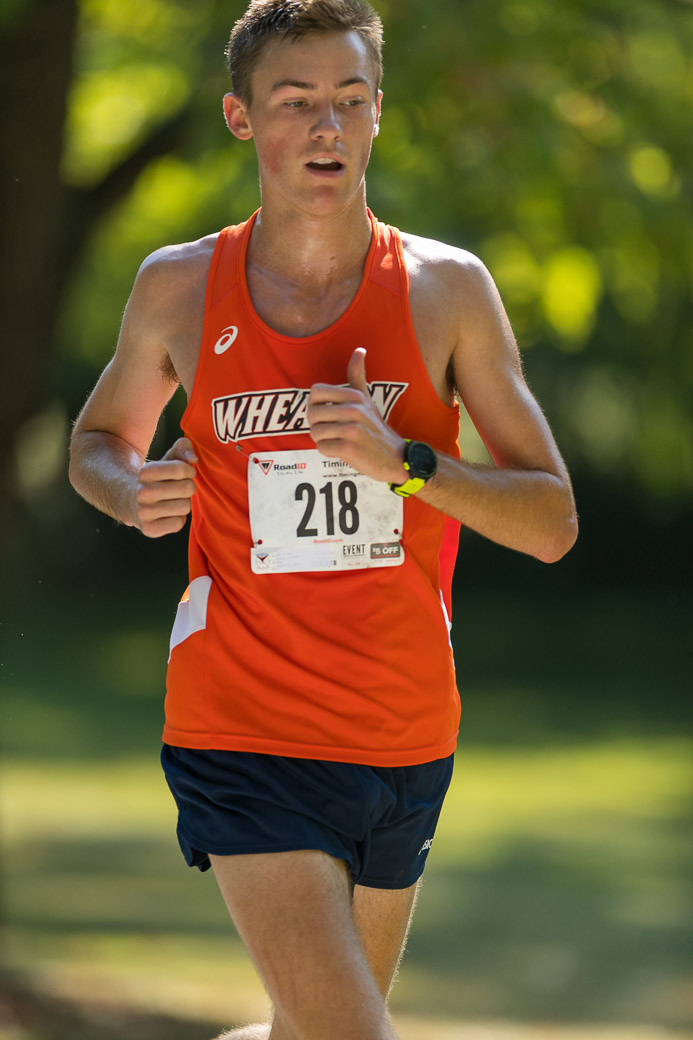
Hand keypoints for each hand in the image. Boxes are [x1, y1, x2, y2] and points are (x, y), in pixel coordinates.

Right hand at [133, 437, 197, 537]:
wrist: (130, 502)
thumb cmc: (156, 479)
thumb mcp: (166, 459)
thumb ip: (182, 449)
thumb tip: (193, 459)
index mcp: (145, 472)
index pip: (181, 469)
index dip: (189, 471)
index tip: (184, 473)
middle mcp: (142, 492)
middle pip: (187, 488)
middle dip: (188, 487)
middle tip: (179, 489)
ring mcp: (144, 512)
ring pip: (185, 507)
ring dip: (183, 503)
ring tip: (172, 501)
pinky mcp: (149, 529)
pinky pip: (179, 524)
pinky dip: (177, 519)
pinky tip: (167, 514)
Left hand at [308, 348, 407, 483]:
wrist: (393, 457)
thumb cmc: (374, 428)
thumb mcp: (366, 399)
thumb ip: (357, 376)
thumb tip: (359, 350)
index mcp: (355, 396)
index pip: (315, 391)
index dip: (315, 404)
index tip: (327, 414)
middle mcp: (354, 409)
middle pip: (312, 414)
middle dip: (317, 426)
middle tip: (333, 431)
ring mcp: (353, 429)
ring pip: (315, 432)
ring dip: (323, 440)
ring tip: (339, 440)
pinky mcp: (350, 448)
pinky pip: (322, 447)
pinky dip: (329, 452)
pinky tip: (343, 451)